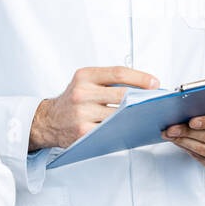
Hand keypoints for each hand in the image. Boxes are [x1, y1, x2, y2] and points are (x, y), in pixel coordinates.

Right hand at [30, 66, 158, 150]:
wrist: (48, 121)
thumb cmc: (73, 100)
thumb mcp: (85, 82)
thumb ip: (108, 81)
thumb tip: (142, 87)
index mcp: (84, 76)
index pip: (118, 73)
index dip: (141, 78)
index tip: (155, 83)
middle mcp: (81, 93)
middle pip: (122, 94)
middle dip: (143, 98)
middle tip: (156, 101)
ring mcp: (82, 114)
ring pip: (119, 114)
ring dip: (137, 115)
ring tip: (148, 114)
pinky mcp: (83, 132)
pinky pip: (110, 131)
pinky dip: (124, 129)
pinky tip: (132, 127)